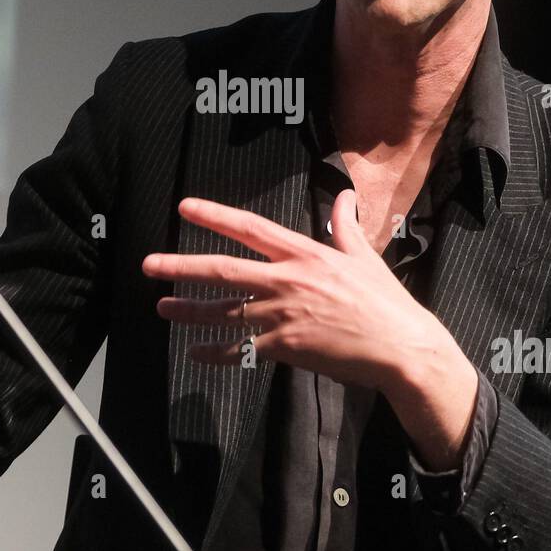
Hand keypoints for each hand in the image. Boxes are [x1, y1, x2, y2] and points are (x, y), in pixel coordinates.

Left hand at [143, 189, 447, 394]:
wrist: (400, 347)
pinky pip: (238, 349)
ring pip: (223, 311)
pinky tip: (195, 352)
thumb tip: (344, 198)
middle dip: (181, 265)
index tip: (185, 207)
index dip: (215, 215)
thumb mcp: (364, 257)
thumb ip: (345, 227)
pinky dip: (214, 352)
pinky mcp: (284, 348)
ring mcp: (283, 315)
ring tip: (162, 307)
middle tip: (149, 264)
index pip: (250, 228)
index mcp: (305, 254)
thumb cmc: (384, 302)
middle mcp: (287, 280)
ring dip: (188, 309)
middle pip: (223, 269)